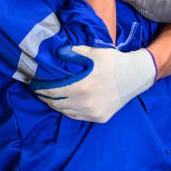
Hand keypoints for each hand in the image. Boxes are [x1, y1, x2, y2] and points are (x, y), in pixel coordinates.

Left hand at [33, 45, 156, 122]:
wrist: (136, 75)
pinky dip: (68, 111)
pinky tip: (64, 104)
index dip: (41, 89)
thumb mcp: (93, 52)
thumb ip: (73, 53)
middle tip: (38, 91)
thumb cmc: (113, 61)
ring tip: (49, 97)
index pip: (53, 92)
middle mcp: (85, 103)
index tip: (33, 84)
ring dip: (55, 105)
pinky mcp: (100, 118)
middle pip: (57, 104)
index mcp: (81, 87)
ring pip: (66, 112)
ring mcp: (93, 113)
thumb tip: (57, 52)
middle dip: (45, 97)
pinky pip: (77, 116)